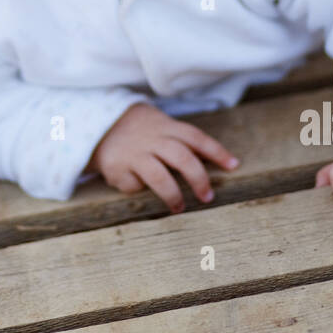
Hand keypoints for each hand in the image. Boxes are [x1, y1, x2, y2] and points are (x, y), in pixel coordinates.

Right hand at [86, 102, 239, 211]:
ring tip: (179, 208)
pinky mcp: (116, 167)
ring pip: (159, 177)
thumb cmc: (142, 131)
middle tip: (207, 197)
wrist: (99, 124)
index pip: (196, 137)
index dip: (216, 151)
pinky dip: (138, 189)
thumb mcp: (162, 127)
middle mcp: (151, 139)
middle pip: (181, 158)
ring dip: (173, 195)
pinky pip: (133, 185)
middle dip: (198, 179)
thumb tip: (217, 163)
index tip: (233, 166)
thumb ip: (184, 142)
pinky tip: (137, 186)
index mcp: (166, 127)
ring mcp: (133, 153)